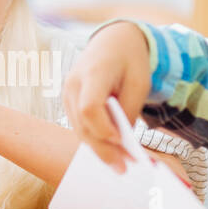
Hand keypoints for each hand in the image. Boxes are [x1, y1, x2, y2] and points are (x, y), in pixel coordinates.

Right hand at [63, 22, 151, 170]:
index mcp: (94, 71)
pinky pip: (79, 125)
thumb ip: (129, 110)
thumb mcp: (140, 82)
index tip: (122, 141)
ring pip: (79, 129)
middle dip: (102, 149)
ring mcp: (67, 92)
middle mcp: (73, 83)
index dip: (103, 128)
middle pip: (82, 124)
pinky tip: (111, 151)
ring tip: (120, 165)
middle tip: (122, 168)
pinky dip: (94, 139)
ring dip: (98, 148)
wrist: (113, 40)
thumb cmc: (130, 60)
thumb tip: (121, 143)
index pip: (90, 107)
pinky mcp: (69, 100)